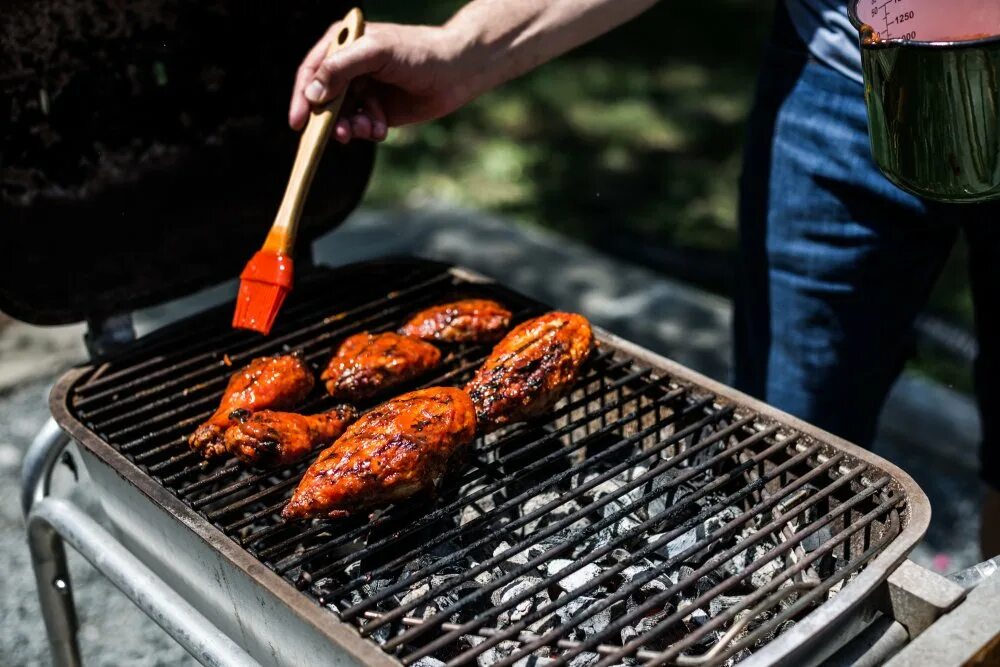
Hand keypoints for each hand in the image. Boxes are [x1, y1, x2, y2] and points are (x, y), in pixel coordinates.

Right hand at [289, 22, 467, 141]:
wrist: (457, 72)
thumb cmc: (418, 53)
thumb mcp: (376, 54)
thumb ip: (341, 68)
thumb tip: (312, 93)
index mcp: (343, 44)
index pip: (311, 71)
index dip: (302, 96)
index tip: (298, 121)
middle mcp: (349, 67)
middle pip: (323, 99)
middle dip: (330, 119)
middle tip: (340, 134)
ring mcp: (363, 89)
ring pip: (342, 116)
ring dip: (352, 127)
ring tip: (370, 128)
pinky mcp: (377, 109)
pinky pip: (361, 126)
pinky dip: (368, 130)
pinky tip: (381, 129)